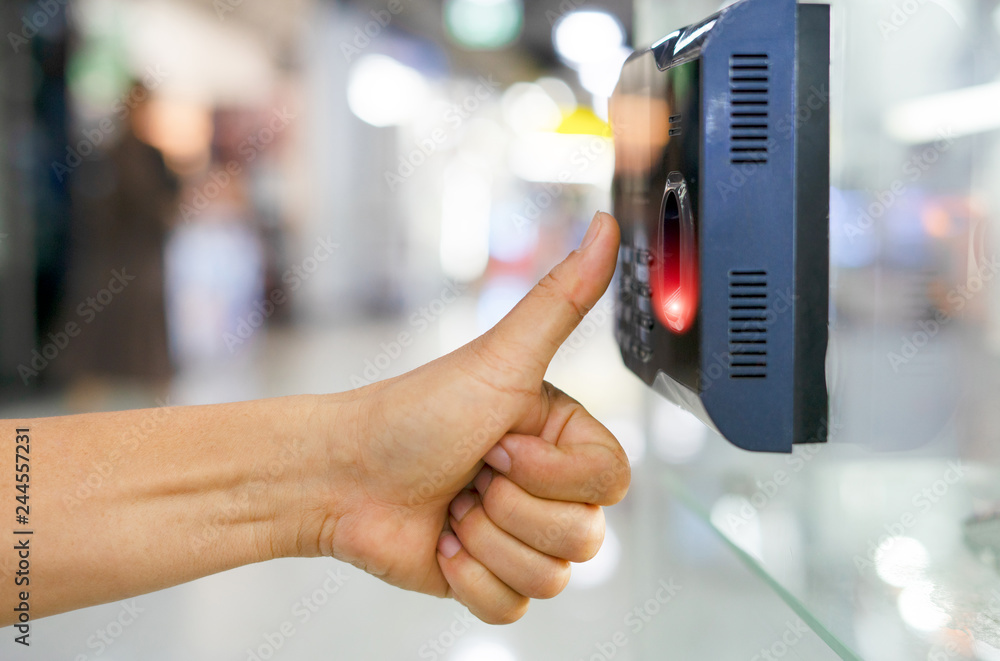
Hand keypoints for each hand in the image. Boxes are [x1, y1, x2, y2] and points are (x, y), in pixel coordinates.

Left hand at [302, 211, 629, 623]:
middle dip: (510, 508)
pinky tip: (442, 541)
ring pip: (553, 577)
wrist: (340, 476)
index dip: (552, 475)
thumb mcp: (499, 358)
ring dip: (486, 542)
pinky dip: (471, 579)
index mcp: (561, 438)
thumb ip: (562, 298)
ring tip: (451, 507)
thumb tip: (604, 228)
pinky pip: (516, 607)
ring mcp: (520, 536)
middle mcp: (547, 487)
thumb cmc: (411, 413)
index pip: (612, 482)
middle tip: (469, 475)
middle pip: (585, 535)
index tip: (499, 446)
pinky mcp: (491, 579)